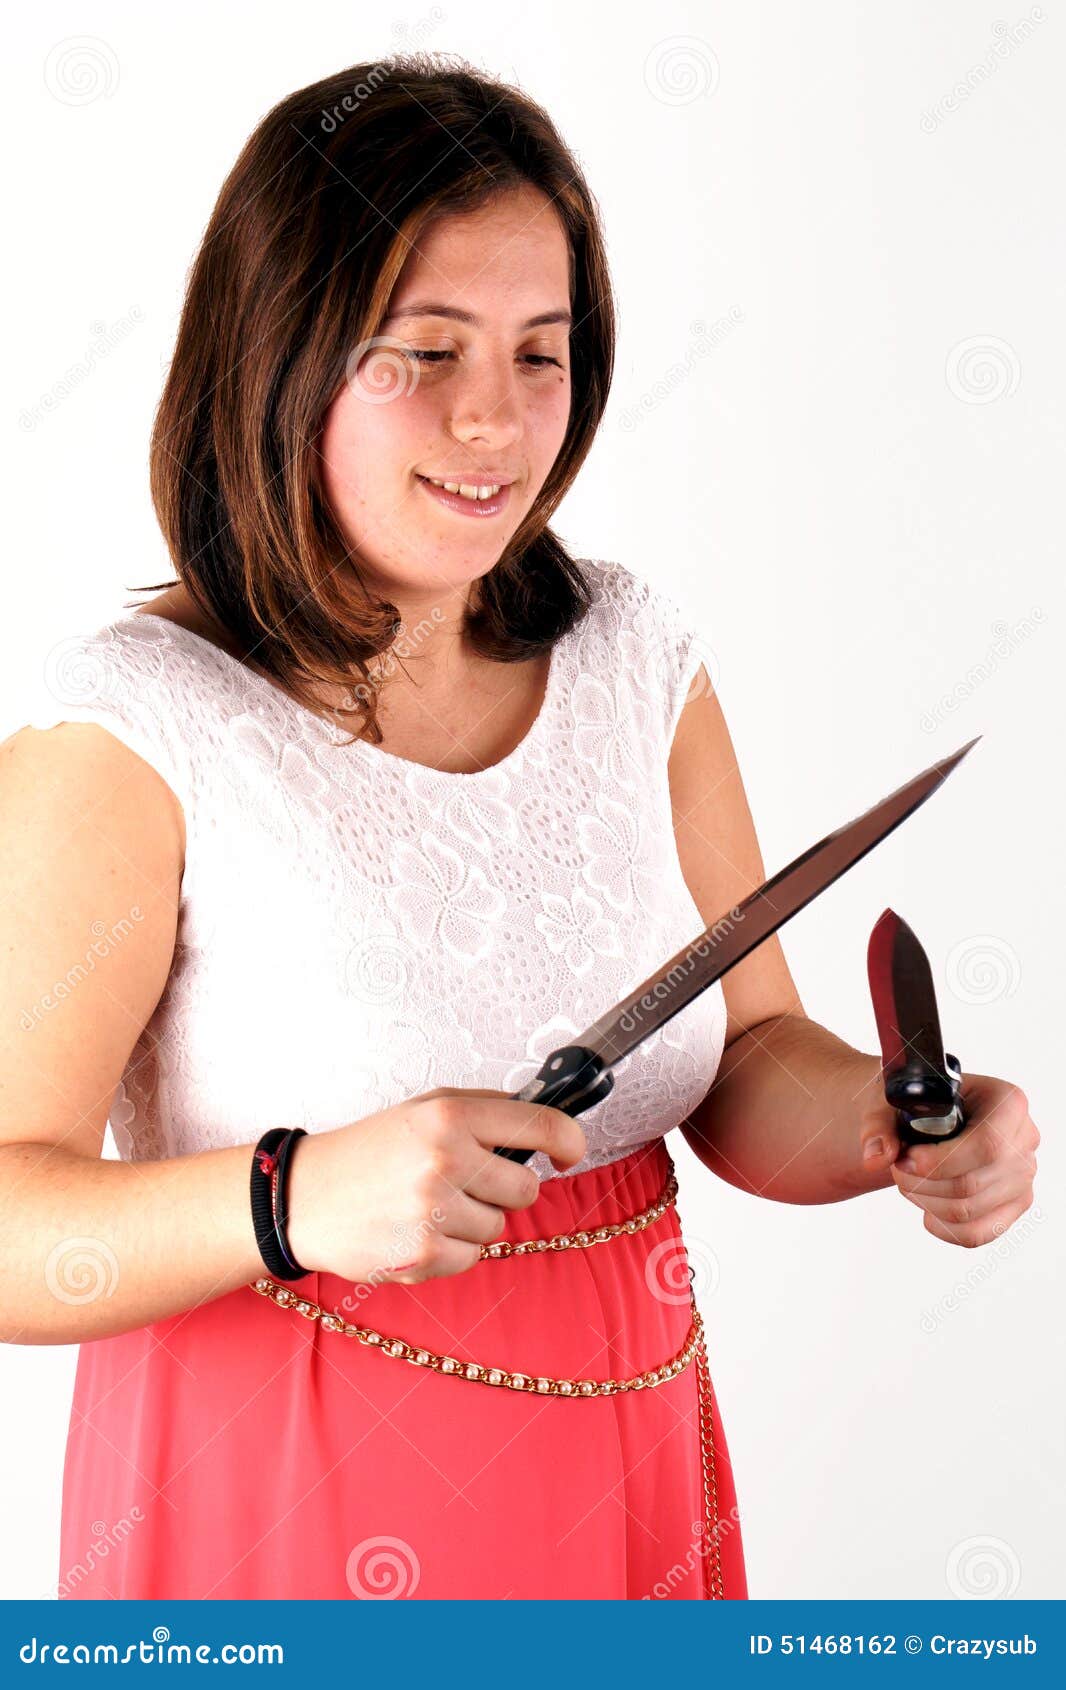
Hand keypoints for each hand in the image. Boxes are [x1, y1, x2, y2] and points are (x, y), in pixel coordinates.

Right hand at [285, 1086, 585, 1284]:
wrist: (304, 1196)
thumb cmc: (368, 1151)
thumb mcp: (423, 1108)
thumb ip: (482, 1108)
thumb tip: (540, 1115)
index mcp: (449, 1116)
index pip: (539, 1124)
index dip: (569, 1140)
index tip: (570, 1152)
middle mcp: (445, 1159)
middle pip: (525, 1187)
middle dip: (503, 1187)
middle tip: (463, 1180)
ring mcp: (435, 1210)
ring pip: (500, 1226)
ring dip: (474, 1220)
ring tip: (430, 1205)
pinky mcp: (425, 1254)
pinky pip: (473, 1256)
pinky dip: (452, 1248)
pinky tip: (417, 1229)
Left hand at [860, 1071, 1038, 1247]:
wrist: (928, 1116)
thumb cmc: (916, 1103)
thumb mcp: (892, 1099)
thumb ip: (879, 1125)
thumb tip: (876, 1157)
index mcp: (1007, 1102)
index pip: (987, 1144)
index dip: (941, 1161)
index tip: (905, 1160)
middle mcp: (1024, 1140)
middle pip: (972, 1184)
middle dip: (921, 1182)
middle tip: (898, 1166)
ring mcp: (1022, 1177)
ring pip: (969, 1211)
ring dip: (925, 1201)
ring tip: (907, 1180)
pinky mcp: (1013, 1205)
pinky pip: (976, 1234)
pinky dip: (941, 1226)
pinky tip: (925, 1207)